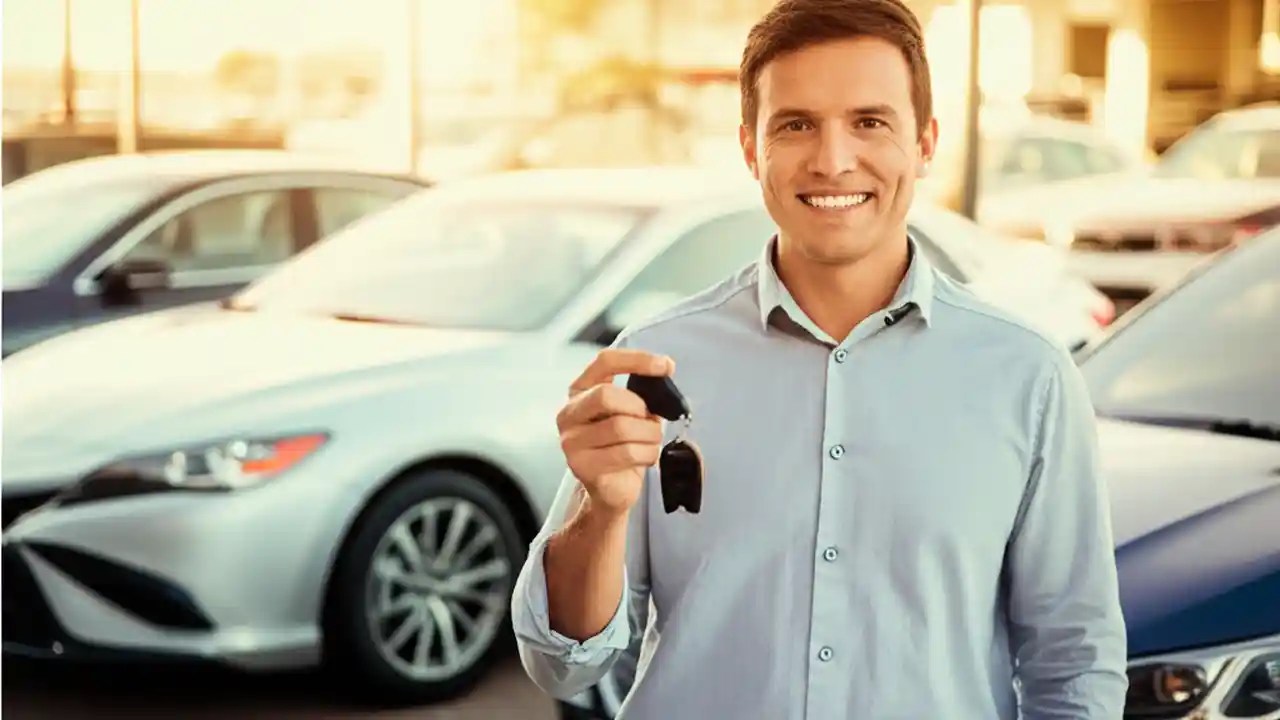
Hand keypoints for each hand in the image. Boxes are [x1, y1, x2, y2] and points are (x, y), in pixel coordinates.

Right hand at [556, 348, 675, 516]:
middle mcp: (569, 413)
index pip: (605, 362)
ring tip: (651, 442)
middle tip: (650, 421)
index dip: (637, 360)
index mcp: (581, 390)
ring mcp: (571, 441)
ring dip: (649, 435)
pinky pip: (625, 453)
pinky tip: (646, 457)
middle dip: (639, 408)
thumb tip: (665, 371)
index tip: (666, 365)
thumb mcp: (634, 413)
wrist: (612, 488)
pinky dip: (647, 454)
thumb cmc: (624, 445)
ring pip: (621, 427)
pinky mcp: (581, 466)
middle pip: (606, 396)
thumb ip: (644, 394)